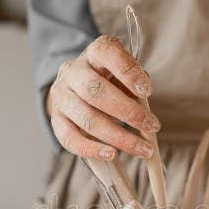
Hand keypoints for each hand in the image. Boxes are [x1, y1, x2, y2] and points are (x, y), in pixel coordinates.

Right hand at [47, 35, 160, 159]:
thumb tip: (144, 105)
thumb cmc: (109, 80)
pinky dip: (92, 150)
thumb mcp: (123, 73)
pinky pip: (70, 138)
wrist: (75, 87)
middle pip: (95, 91)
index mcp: (93, 54)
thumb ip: (134, 84)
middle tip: (152, 126)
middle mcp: (73, 71)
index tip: (147, 91)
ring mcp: (61, 96)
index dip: (128, 72)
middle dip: (127, 111)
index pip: (107, 53)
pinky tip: (112, 155)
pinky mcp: (56, 120)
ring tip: (143, 149)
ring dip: (119, 137)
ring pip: (87, 118)